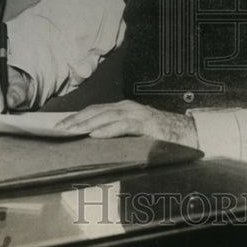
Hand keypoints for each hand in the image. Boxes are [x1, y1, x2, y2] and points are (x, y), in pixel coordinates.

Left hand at [54, 100, 198, 147]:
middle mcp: (128, 108)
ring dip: (88, 123)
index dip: (78, 116)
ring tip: (72, 130)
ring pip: (107, 116)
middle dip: (77, 119)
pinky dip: (108, 130)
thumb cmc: (159, 134)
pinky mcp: (146, 124)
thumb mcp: (134, 131)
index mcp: (124, 108)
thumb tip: (93, 139)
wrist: (186, 133)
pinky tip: (96, 134)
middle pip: (97, 111)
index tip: (62, 123)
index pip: (96, 110)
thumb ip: (117, 131)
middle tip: (60, 127)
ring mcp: (137, 114)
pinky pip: (123, 125)